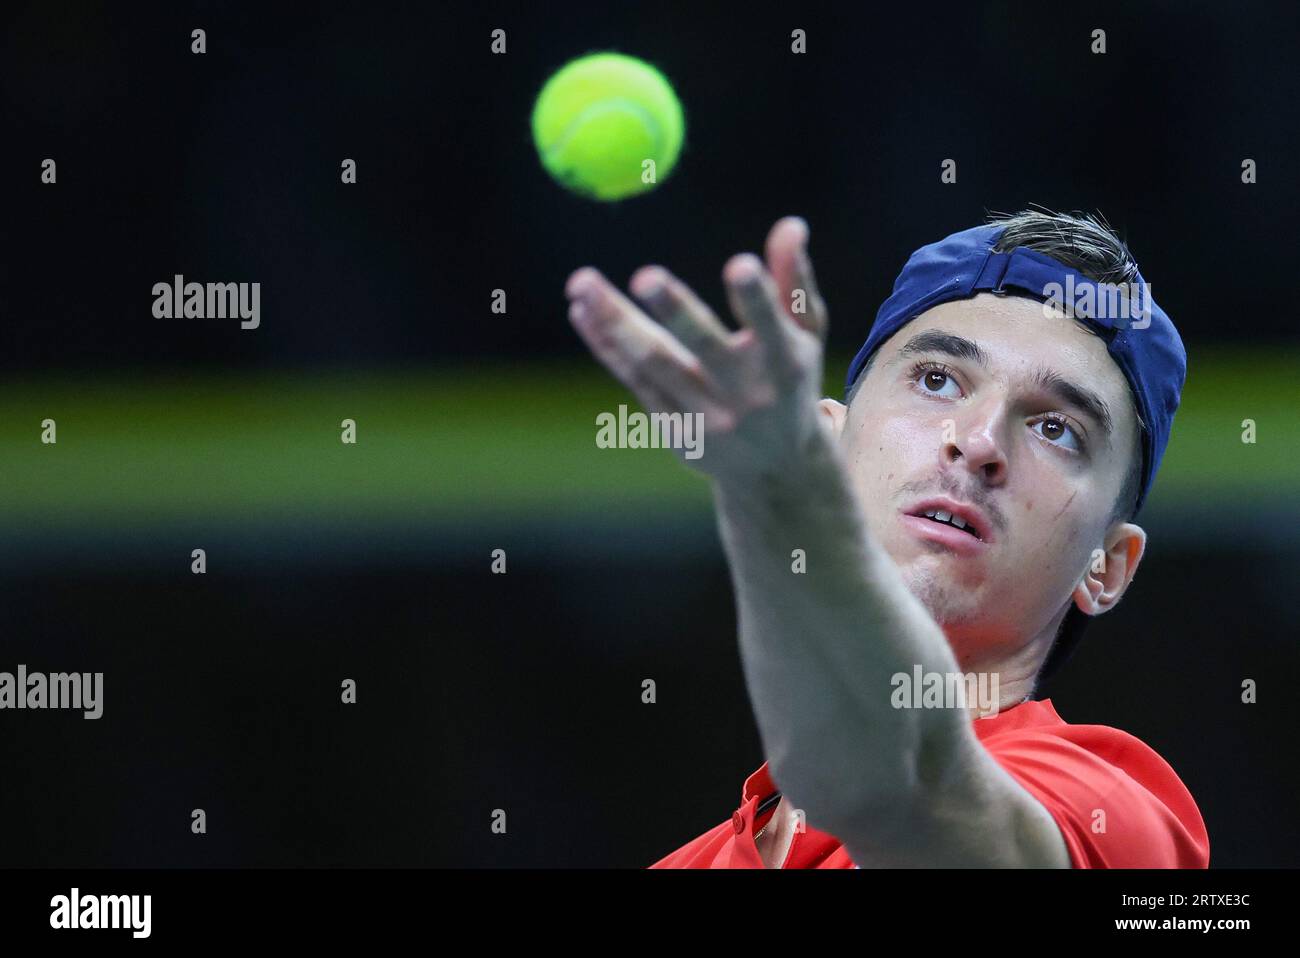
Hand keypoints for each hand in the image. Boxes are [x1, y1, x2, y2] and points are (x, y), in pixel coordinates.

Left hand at [564, 216, 829, 482]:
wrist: (774, 468)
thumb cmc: (789, 381)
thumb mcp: (805, 335)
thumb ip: (795, 281)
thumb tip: (791, 224)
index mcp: (784, 362)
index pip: (769, 325)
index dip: (756, 298)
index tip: (739, 265)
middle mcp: (744, 393)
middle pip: (704, 348)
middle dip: (676, 312)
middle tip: (645, 276)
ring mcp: (706, 415)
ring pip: (654, 365)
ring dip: (615, 323)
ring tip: (581, 283)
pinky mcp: (674, 429)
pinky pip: (634, 380)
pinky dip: (607, 345)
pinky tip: (582, 311)